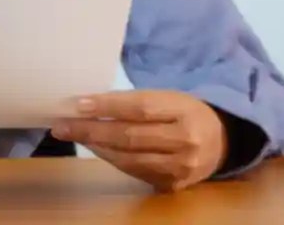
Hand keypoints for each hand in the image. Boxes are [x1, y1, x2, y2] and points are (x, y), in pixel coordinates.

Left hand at [51, 90, 227, 191]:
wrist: (222, 142)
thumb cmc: (186, 113)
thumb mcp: (168, 97)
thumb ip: (135, 102)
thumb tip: (88, 104)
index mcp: (185, 111)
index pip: (140, 107)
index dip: (106, 106)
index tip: (76, 104)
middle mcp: (185, 142)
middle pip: (130, 136)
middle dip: (90, 130)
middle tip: (61, 124)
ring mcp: (180, 168)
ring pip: (129, 159)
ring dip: (95, 147)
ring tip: (72, 135)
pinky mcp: (173, 185)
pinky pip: (134, 172)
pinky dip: (111, 159)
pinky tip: (94, 147)